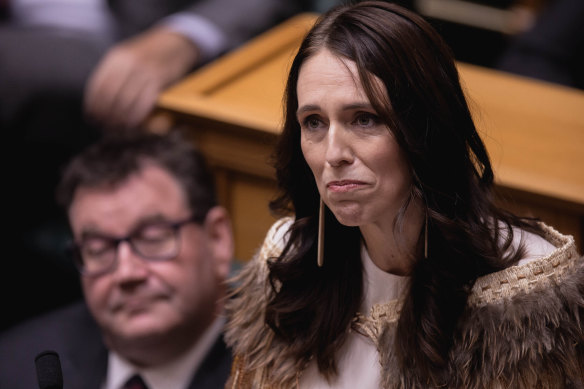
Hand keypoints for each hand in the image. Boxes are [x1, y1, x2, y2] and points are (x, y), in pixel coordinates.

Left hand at [84, 27, 198, 130]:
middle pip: (110, 96)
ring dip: (120, 119)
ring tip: (117, 129)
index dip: (93, 106)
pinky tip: (132, 124)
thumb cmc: (148, 55)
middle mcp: (128, 63)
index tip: (91, 118)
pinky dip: (136, 116)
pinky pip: (144, 102)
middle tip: (104, 127)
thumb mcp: (126, 57)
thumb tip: (97, 102)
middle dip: (105, 115)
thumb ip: (113, 74)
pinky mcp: (159, 80)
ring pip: (126, 101)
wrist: (174, 42)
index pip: (98, 86)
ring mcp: (144, 71)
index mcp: (116, 57)